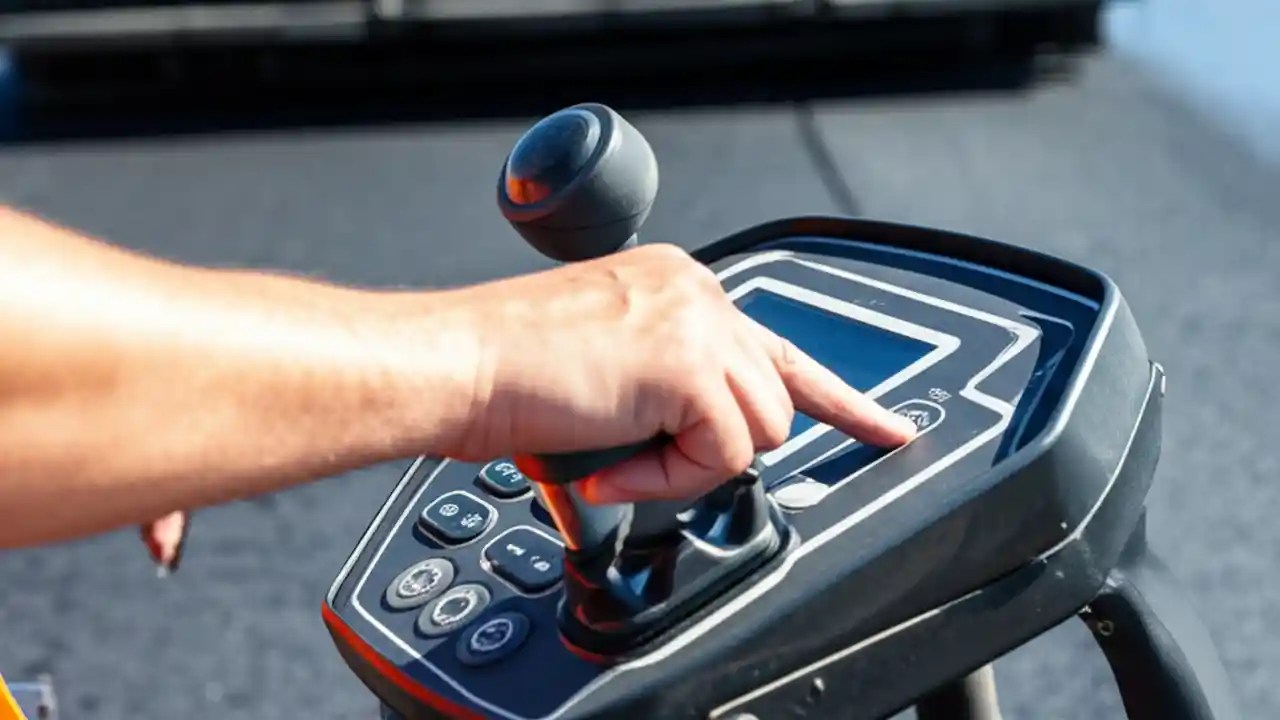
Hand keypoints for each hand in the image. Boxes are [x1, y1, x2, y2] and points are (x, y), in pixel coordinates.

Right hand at [448, 244, 916, 502]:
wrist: (453, 365)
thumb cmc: (499, 371)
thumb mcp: (601, 364)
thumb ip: (662, 387)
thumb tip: (690, 441)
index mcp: (677, 285)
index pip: (773, 344)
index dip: (839, 396)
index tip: (885, 425)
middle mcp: (696, 290)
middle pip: (773, 398)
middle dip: (717, 447)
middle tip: (633, 457)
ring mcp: (696, 322)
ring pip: (758, 431)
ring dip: (684, 465)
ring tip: (608, 451)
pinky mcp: (688, 365)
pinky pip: (721, 457)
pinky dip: (664, 479)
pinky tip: (607, 460)